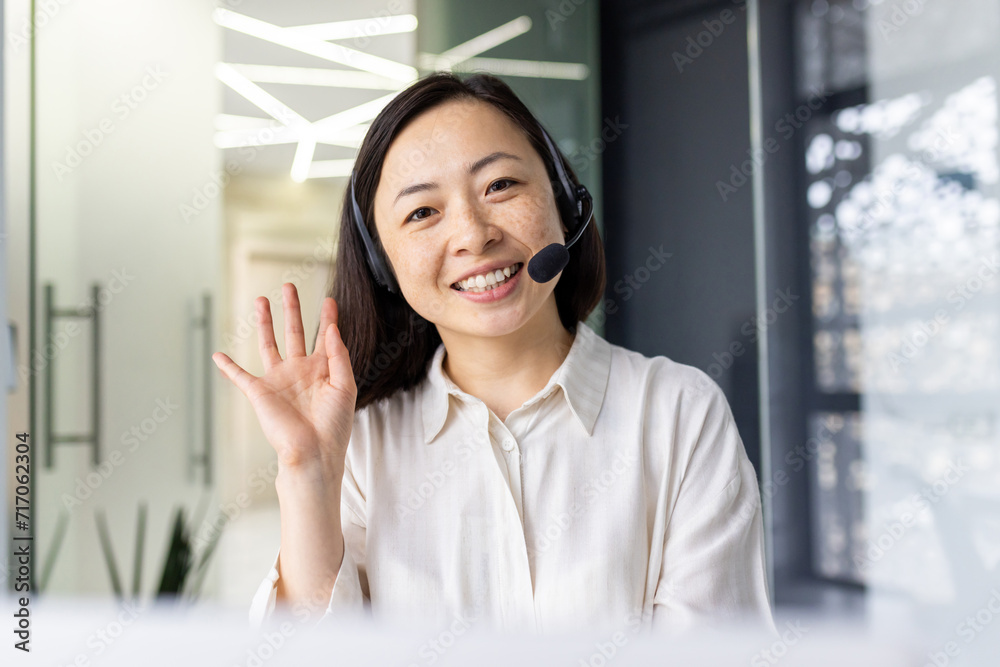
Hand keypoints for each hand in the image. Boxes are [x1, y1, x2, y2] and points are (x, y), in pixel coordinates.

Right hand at [212, 283, 356, 471]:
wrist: (313, 452)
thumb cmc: (334, 425)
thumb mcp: (345, 386)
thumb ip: (339, 355)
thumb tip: (332, 328)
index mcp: (323, 370)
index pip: (325, 337)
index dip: (328, 318)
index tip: (329, 300)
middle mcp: (300, 371)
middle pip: (294, 332)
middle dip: (292, 309)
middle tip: (288, 286)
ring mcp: (279, 380)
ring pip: (269, 344)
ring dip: (264, 322)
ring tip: (261, 300)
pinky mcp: (260, 393)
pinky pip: (239, 376)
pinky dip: (227, 367)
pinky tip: (218, 355)